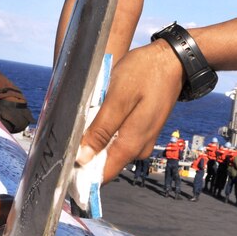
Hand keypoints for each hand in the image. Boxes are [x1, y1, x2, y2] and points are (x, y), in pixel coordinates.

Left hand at [77, 40, 182, 179]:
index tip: (64, 159)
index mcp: (132, 144)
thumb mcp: (118, 98)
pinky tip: (100, 113)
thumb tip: (83, 158)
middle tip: (71, 130)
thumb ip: (101, 129)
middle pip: (105, 162)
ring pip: (110, 149)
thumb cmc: (144, 73)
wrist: (172, 60)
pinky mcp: (142, 129)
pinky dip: (106, 129)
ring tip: (85, 117)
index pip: (102, 175)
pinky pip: (119, 138)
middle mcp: (139, 149)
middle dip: (86, 151)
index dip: (81, 172)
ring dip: (96, 138)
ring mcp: (142, 139)